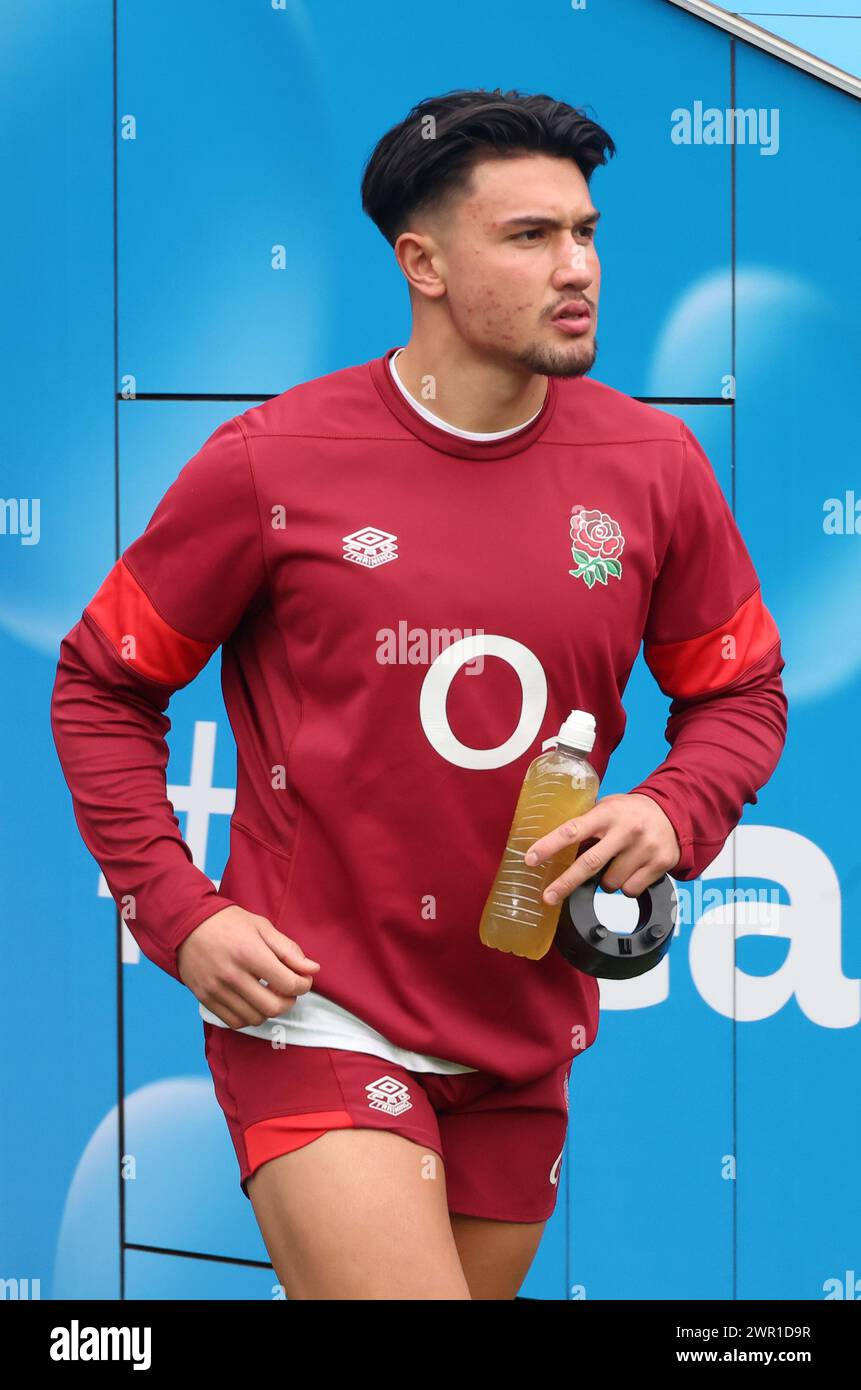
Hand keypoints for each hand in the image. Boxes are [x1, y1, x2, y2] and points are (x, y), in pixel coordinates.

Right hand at [177, 904, 320, 1028]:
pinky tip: (252, 1002)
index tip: (303, 979)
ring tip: (269, 994)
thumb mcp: (261, 926)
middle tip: (288, 989)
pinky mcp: (205, 999)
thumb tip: (312, 969)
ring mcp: (217, 989)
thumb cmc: (228, 922)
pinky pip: (235, 1022)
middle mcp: (232, 975)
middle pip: (274, 1007)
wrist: (186, 924)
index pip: (288, 983)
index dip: (303, 985)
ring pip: (255, 1018)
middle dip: (289, 1000)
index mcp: (249, 952)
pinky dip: (249, 1017)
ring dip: (269, 1010)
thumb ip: (288, 949)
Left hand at [524, 792, 680, 902]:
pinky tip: (632, 869)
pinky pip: (630, 890)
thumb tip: (553, 844)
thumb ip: (587, 823)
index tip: (530, 859)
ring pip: (610, 883)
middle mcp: (626, 830)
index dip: (549, 846)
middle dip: (565, 883)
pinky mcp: (659, 864)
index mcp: (607, 813)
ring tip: (616, 863)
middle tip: (547, 897)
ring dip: (605, 881)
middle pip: (589, 864)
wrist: (674, 813)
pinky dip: (626, 886)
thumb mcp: (608, 807)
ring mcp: (644, 848)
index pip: (572, 830)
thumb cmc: (631, 812)